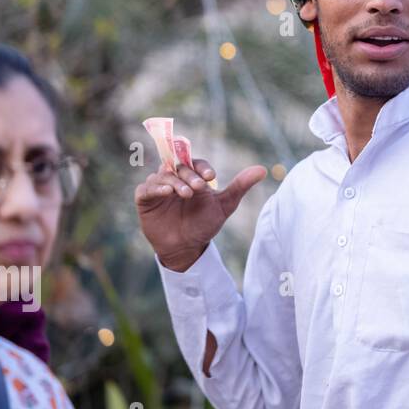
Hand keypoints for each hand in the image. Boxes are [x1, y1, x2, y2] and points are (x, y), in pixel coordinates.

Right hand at [134, 159, 266, 271]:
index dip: (202, 167)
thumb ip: (240, 186)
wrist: (187, 247)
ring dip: (175, 181)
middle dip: (189, 175)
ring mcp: (158, 188)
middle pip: (178, 166)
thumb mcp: (225, 205)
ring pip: (162, 175)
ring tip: (186, 193)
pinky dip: (156, 188)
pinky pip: (146, 189)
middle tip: (199, 187)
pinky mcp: (145, 200)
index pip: (194, 162)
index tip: (212, 177)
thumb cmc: (205, 224)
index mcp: (192, 176)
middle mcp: (174, 178)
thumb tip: (263, 169)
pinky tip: (167, 192)